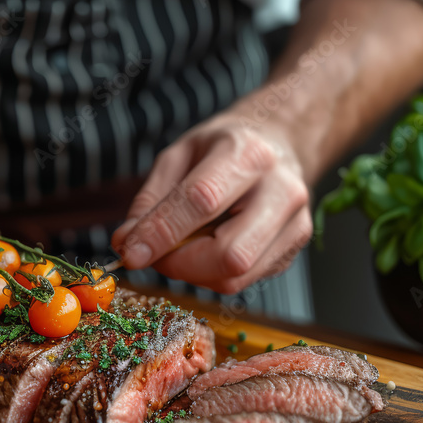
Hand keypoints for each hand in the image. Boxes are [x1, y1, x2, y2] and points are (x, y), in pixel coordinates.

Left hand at [111, 112, 312, 293]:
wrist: (277, 142)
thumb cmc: (222, 148)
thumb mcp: (177, 157)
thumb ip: (151, 202)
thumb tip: (127, 245)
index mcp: (247, 154)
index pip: (202, 201)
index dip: (162, 233)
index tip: (130, 252)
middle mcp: (281, 190)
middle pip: (230, 255)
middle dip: (180, 265)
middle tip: (155, 254)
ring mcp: (295, 223)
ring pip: (236, 277)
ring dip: (194, 274)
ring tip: (181, 249)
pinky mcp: (295, 247)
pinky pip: (244, 280)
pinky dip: (212, 275)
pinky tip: (207, 249)